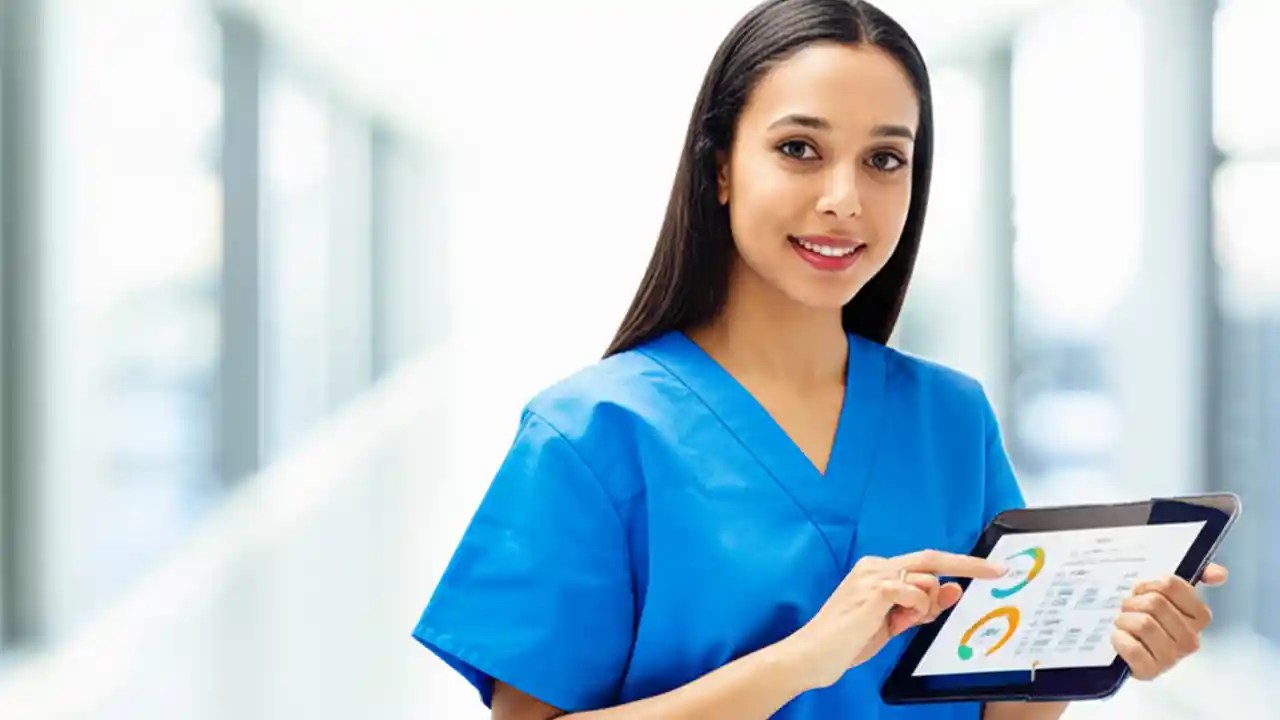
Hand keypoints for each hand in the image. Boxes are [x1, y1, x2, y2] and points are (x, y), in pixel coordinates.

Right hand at [785, 550, 1005, 690]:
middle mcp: (876, 566)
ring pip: (928, 580)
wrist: (813, 654)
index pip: (926, 562)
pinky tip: (895, 621)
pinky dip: (916, 609)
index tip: (988, 569)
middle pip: (932, 557)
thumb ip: (922, 606)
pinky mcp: (876, 589)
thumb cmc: (847, 640)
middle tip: (997, 571)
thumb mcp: (894, 623)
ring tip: (899, 624)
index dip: (959, 565)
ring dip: (926, 607)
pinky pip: (915, 591)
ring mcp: (874, 574)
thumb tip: (953, 591)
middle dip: (969, 565)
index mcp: (877, 570)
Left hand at [1112, 563, 1228, 680]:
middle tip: (1131, 609)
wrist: (1123, 641)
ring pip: (1144, 624)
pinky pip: (1132, 648)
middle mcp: (1190, 639)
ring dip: (1125, 619)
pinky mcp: (1150, 671)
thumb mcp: (1168, 590)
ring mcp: (1172, 657)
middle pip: (1155, 603)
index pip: (1170, 585)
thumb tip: (1219, 574)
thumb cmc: (1147, 613)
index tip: (1144, 592)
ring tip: (1124, 623)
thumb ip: (1199, 574)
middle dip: (1134, 602)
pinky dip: (1120, 639)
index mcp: (1200, 617)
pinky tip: (1121, 638)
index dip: (1150, 584)